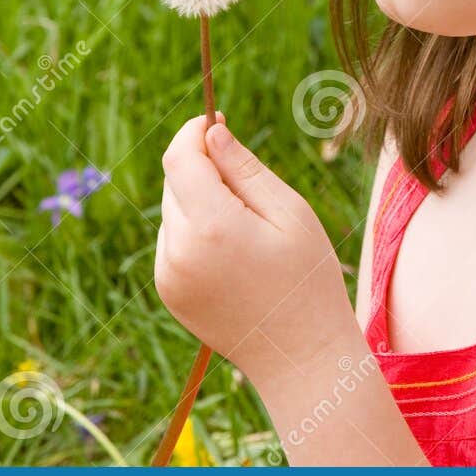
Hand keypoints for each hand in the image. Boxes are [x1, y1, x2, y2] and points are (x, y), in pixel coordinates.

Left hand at [154, 111, 355, 376]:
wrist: (300, 356)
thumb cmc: (308, 279)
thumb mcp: (290, 213)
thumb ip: (245, 168)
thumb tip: (212, 131)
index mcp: (212, 226)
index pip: (180, 157)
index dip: (193, 132)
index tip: (214, 119)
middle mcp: (178, 249)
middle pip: (175, 181)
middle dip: (203, 169)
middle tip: (252, 189)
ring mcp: (168, 274)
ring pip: (172, 211)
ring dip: (199, 202)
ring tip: (248, 231)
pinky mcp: (167, 290)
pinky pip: (172, 241)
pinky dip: (194, 232)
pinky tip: (233, 254)